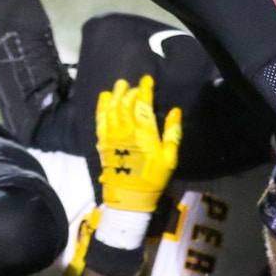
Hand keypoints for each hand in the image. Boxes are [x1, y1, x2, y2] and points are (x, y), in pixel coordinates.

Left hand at [95, 75, 182, 211]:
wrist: (129, 196)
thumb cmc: (153, 177)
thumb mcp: (170, 158)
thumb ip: (172, 133)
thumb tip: (175, 111)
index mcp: (144, 134)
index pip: (143, 105)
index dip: (145, 90)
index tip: (147, 79)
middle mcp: (125, 131)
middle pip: (125, 104)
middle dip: (131, 91)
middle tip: (136, 85)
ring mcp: (111, 135)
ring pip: (111, 109)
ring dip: (116, 95)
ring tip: (120, 85)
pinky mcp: (102, 141)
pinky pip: (100, 120)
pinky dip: (102, 107)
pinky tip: (105, 98)